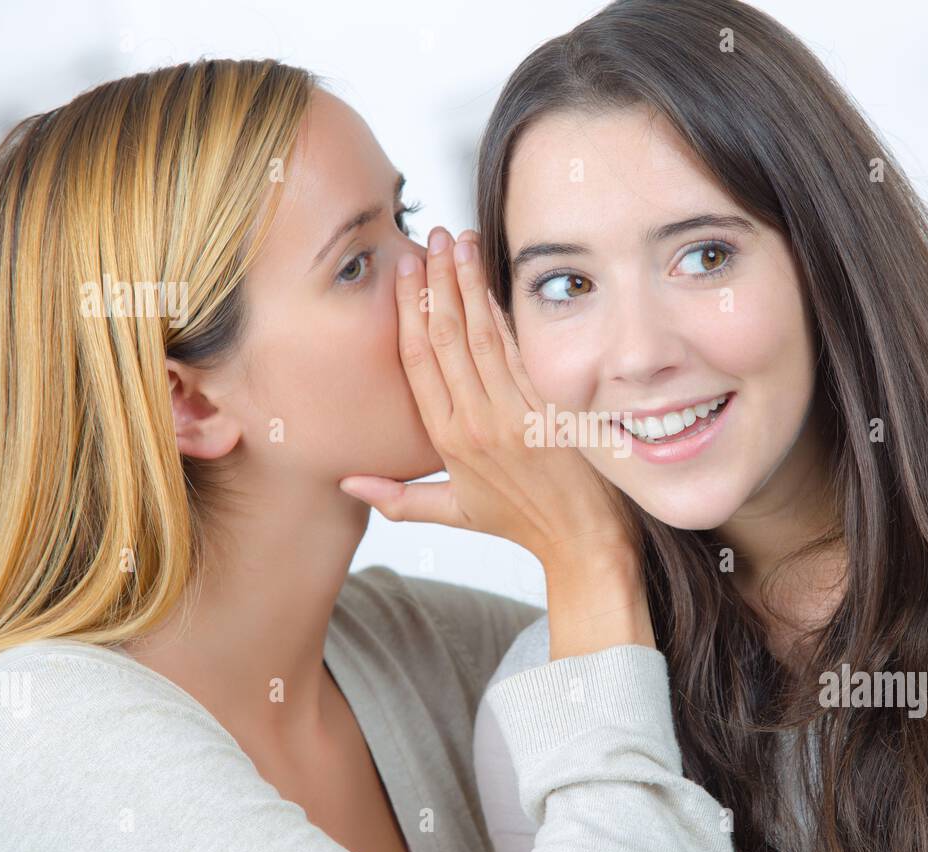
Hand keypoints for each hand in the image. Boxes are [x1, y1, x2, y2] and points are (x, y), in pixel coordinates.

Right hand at [339, 225, 633, 575]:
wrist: (582, 538)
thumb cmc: (521, 521)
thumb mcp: (455, 512)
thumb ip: (397, 497)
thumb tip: (346, 484)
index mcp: (449, 440)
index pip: (418, 362)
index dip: (407, 311)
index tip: (403, 272)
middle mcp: (478, 422)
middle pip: (447, 339)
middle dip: (436, 282)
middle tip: (430, 237)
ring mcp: (517, 413)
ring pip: (484, 337)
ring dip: (469, 285)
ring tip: (460, 242)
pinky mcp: (552, 407)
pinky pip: (523, 352)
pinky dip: (509, 314)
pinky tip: (498, 280)